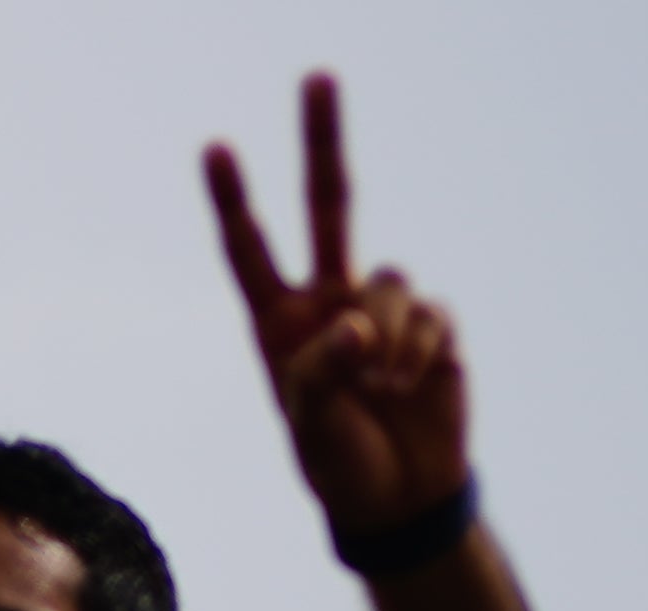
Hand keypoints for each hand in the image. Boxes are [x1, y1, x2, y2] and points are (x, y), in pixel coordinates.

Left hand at [206, 75, 469, 538]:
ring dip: (386, 339)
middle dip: (323, 139)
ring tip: (381, 391)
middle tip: (316, 74)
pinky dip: (420, 352)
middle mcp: (330, 300)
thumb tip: (356, 322)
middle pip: (329, 204)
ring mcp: (382, 307)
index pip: (251, 251)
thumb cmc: (339, 464)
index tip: (215, 148)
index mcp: (280, 324)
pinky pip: (428, 311)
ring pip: (387, 279)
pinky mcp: (431, 323)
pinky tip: (413, 386)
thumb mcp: (309, 426)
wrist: (401, 498)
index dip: (235, 200)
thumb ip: (319, 370)